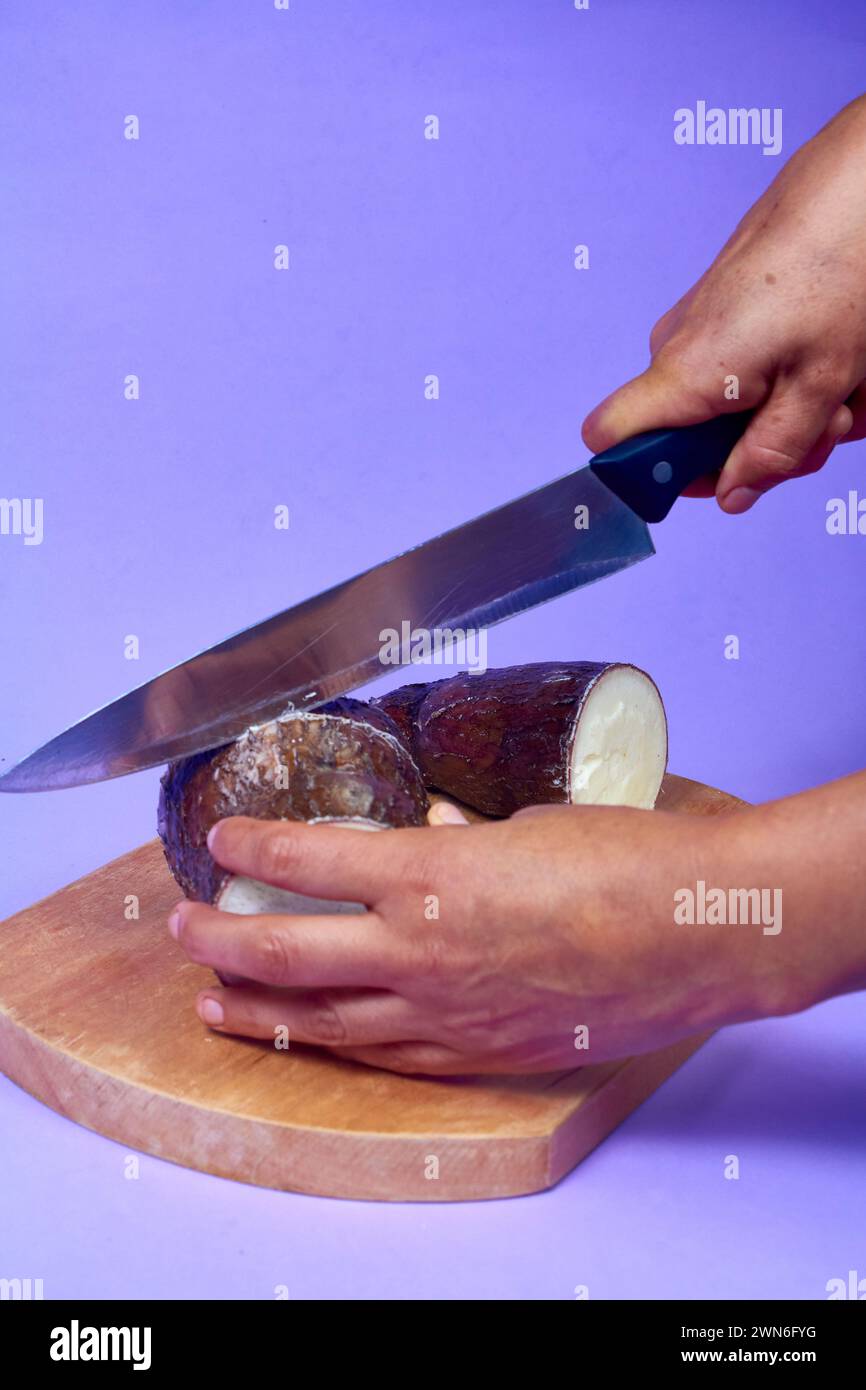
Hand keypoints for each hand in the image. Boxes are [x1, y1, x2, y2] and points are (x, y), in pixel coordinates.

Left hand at [167, 785, 865, 1075]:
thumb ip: (456, 840)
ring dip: (257, 1008)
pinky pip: (386, 1056)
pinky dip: (338, 1044)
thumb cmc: (623, 862)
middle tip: (183, 926)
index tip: (223, 840)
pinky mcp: (477, 1052)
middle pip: (284, 952)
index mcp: (428, 874)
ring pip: (322, 1019)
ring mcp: (444, 1012)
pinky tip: (317, 1039)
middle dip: (217, 938)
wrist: (697, 934)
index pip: (306, 861)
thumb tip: (420, 835)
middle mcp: (418, 950)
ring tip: (213, 1000)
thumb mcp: (523, 826)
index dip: (251, 848)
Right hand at [583, 95, 865, 513]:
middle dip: (760, 447)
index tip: (710, 478)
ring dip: (794, 412)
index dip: (649, 476)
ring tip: (845, 382)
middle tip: (821, 425)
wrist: (861, 177)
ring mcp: (703, 323)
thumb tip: (733, 494)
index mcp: (686, 372)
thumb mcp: (822, 384)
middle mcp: (679, 347)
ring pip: (734, 404)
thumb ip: (772, 452)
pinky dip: (797, 374)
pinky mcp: (731, 304)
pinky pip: (752, 366)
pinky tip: (840, 359)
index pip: (610, 441)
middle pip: (695, 438)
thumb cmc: (843, 261)